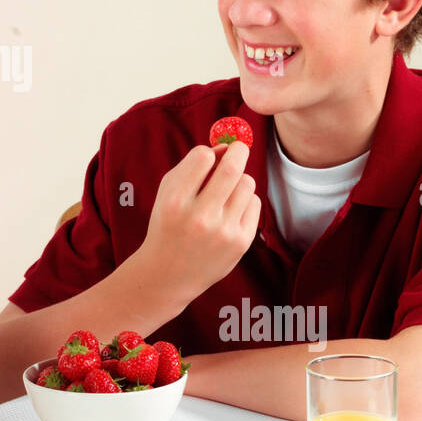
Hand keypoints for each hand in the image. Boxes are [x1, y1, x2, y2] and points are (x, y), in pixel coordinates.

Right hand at [130, 140, 260, 308]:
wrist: (169, 274)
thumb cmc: (169, 224)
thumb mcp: (168, 193)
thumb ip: (192, 167)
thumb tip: (227, 146)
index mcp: (175, 201)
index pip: (202, 158)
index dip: (210, 152)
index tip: (213, 154)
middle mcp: (199, 217)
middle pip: (232, 169)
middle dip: (239, 150)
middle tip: (239, 148)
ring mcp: (223, 232)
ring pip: (247, 184)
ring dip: (240, 179)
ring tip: (227, 189)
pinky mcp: (241, 242)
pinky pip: (254, 203)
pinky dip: (245, 199)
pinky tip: (231, 209)